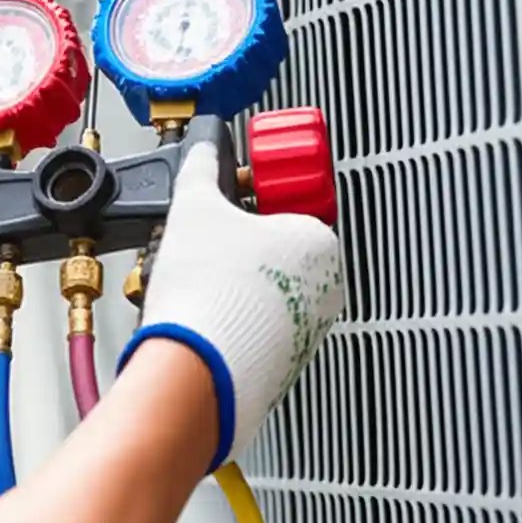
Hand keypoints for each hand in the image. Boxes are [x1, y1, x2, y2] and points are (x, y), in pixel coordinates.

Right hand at [117, 140, 344, 470]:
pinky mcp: (284, 366)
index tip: (224, 218)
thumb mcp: (195, 207)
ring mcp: (309, 331)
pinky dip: (232, 324)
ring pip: (267, 296)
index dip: (244, 212)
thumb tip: (201, 151)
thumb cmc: (207, 293)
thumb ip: (200, 169)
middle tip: (206, 252)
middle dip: (239, 253)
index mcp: (321, 242)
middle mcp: (327, 289)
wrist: (193, 371)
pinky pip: (258, 333)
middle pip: (276, 255)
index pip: (284, 212)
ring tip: (201, 287)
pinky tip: (204, 320)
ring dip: (234, 288)